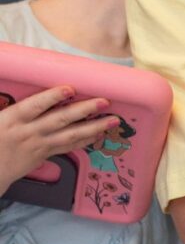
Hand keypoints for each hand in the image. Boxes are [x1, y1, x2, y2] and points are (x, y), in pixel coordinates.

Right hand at [0, 86, 119, 194]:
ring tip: (112, 120)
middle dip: (84, 110)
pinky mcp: (44, 154)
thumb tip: (37, 91)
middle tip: (104, 101)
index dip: (52, 97)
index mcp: (13, 118)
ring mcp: (38, 145)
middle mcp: (28, 132)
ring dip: (93, 127)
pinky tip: (99, 134)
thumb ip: (15, 105)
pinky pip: (68, 147)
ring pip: (69, 136)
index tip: (70, 88)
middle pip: (59, 119)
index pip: (35, 105)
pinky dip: (84, 141)